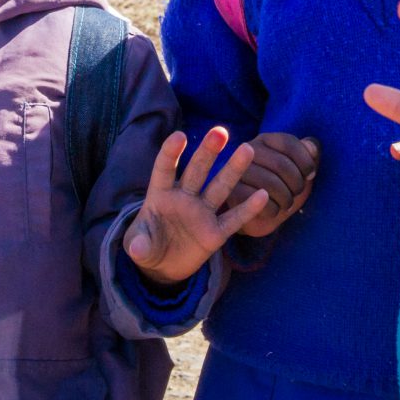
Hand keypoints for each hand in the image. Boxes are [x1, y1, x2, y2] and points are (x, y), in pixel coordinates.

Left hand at [123, 126, 267, 285]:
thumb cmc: (147, 247)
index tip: (179, 136)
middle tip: (220, 131)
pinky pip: (233, 219)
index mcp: (160, 195)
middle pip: (197, 171)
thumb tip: (136, 248)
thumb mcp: (138, 248)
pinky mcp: (215, 233)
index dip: (171, 153)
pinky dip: (248, 209)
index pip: (165, 169)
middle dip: (207, 152)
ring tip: (247, 149)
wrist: (163, 267)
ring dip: (233, 169)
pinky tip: (263, 194)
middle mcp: (184, 198)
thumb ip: (139, 245)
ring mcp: (202, 214)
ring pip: (220, 188)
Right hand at [228, 133, 318, 237]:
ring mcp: (238, 171)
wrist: (257, 215)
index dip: (306, 162)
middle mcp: (249, 151)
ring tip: (286, 203)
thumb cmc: (282, 187)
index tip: (310, 175)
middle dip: (297, 184)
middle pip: (281, 164)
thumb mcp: (299, 169)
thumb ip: (309, 154)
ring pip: (271, 184)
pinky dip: (274, 210)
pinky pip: (261, 202)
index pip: (289, 143)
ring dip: (287, 199)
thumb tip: (312, 147)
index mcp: (266, 140)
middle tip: (296, 193)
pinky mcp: (234, 193)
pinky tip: (273, 210)